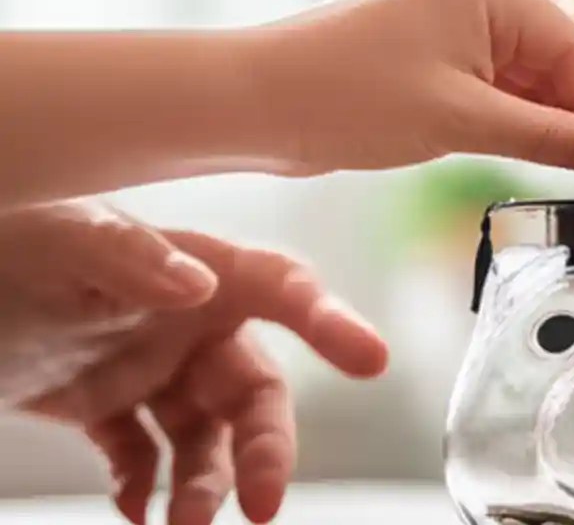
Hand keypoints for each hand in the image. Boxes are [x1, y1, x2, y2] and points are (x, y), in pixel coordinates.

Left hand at [0, 200, 388, 524]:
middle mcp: (188, 321)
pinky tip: (134, 510)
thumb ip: (130, 257)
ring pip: (205, 436)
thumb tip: (195, 289)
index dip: (332, 323)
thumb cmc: (12, 239)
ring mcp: (150, 365)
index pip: (282, 291)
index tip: (373, 362)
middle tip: (260, 504)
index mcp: (196, 269)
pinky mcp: (107, 403)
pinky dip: (144, 486)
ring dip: (203, 484)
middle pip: (255, 392)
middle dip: (265, 450)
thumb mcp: (65, 239)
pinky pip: (144, 453)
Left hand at [248, 0, 573, 175]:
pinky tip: (523, 150)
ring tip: (567, 167)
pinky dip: (507, 116)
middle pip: (553, 55)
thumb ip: (543, 135)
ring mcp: (447, 23)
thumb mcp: (459, 121)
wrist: (253, 101)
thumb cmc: (347, 98)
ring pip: (521, 74)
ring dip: (540, 118)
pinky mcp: (427, 53)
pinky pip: (488, 83)